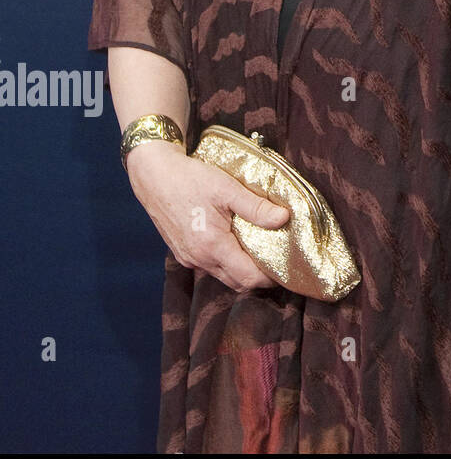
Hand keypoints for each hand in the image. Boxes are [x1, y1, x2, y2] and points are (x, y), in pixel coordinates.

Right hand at [126, 139, 290, 291]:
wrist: (155, 176)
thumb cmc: (190, 179)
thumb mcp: (227, 189)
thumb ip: (256, 207)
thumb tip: (284, 218)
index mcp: (212, 246)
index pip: (248, 278)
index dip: (270, 277)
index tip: (287, 266)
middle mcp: (199, 259)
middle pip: (237, 282)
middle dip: (259, 277)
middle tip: (279, 259)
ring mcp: (188, 258)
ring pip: (223, 275)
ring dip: (243, 270)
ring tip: (261, 249)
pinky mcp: (183, 252)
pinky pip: (210, 266)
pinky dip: (227, 262)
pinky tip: (237, 242)